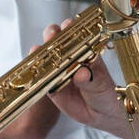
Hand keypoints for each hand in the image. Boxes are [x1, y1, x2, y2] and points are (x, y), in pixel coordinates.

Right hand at [39, 20, 125, 136]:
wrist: (102, 115)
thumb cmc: (106, 94)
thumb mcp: (102, 85)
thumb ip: (92, 79)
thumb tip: (81, 73)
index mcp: (87, 52)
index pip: (78, 35)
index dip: (71, 27)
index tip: (68, 24)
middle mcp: (71, 59)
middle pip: (58, 40)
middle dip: (53, 34)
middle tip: (52, 35)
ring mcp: (59, 71)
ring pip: (47, 56)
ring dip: (41, 50)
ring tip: (39, 49)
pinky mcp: (51, 86)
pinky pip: (41, 77)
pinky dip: (35, 72)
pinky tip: (32, 67)